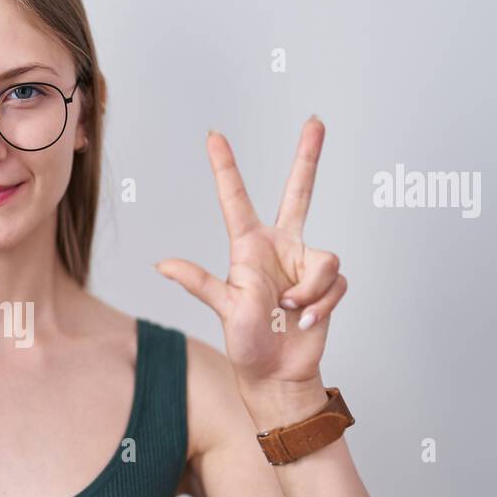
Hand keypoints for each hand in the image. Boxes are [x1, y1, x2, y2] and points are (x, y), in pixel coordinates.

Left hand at [157, 116, 346, 389]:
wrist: (278, 374)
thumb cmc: (246, 342)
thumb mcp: (223, 308)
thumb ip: (199, 281)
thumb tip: (161, 264)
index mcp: (249, 247)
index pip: (236, 200)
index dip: (226, 167)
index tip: (214, 136)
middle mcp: (280, 247)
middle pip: (299, 193)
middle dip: (308, 157)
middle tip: (315, 121)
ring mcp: (306, 264)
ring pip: (324, 259)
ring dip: (309, 293)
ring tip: (290, 314)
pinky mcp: (328, 283)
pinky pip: (335, 283)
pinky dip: (322, 305)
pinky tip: (306, 322)